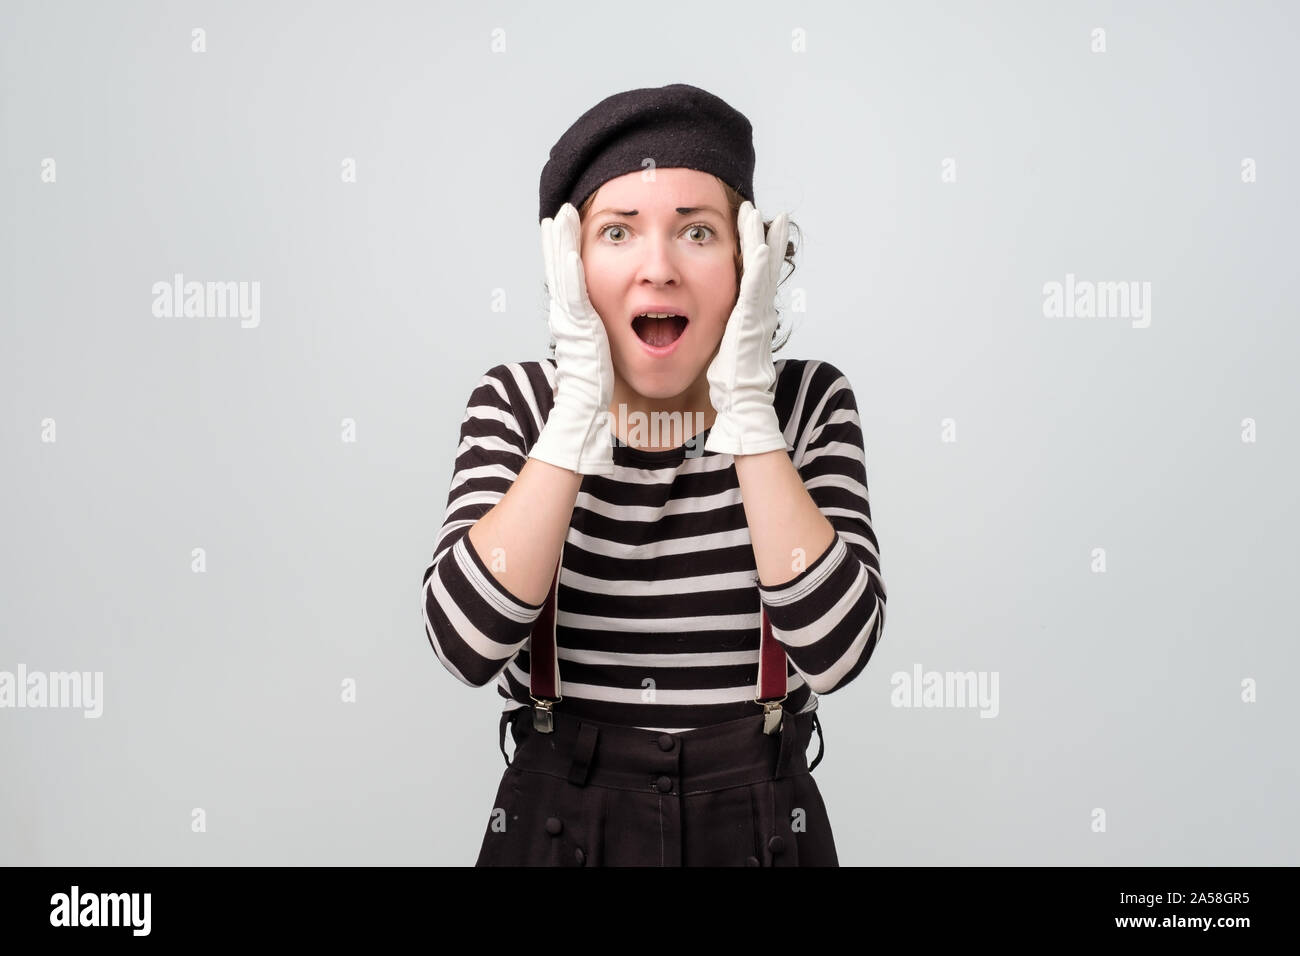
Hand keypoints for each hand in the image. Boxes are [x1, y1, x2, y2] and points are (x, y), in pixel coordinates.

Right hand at [529, 203, 615, 474]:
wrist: (584, 409)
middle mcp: (567, 313)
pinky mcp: (577, 330)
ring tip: (560, 218)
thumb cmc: (596, 383)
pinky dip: (570, 274)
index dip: (564, 247)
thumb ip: (600, 328)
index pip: (569, 273)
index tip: (567, 222)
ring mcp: (569, 320)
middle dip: (559, 237)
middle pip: (559, 266)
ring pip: (561, 274)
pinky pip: (573, 296)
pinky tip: (572, 254)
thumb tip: (612, 318)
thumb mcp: (600, 345)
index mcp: (574, 315)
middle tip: (559, 209)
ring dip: (560, 246)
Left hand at [704, 201, 791, 456]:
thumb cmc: (732, 380)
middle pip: (767, 265)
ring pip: (763, 269)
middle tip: (770, 214)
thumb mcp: (728, 345)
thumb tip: (718, 325)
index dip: (759, 251)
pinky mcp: (750, 319)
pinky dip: (758, 265)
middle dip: (768, 237)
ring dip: (762, 240)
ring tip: (763, 217)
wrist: (741, 400)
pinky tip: (759, 245)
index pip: (757, 275)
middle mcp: (761, 310)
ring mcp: (757, 313)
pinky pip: (755, 286)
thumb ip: (727, 329)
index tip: (757, 229)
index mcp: (754, 314)